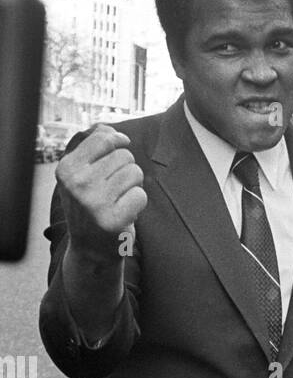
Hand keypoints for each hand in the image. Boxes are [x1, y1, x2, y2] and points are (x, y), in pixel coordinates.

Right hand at [56, 124, 146, 255]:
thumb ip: (92, 147)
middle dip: (126, 169)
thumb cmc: (90, 207)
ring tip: (120, 200)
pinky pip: (141, 195)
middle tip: (115, 189)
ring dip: (133, 186)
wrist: (90, 250)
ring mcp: (95, 203)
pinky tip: (125, 212)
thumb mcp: (80, 175)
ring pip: (135, 173)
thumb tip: (109, 128)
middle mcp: (78, 184)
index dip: (118, 140)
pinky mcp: (113, 220)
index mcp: (67, 169)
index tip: (122, 144)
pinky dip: (138, 203)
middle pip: (124, 156)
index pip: (103, 139)